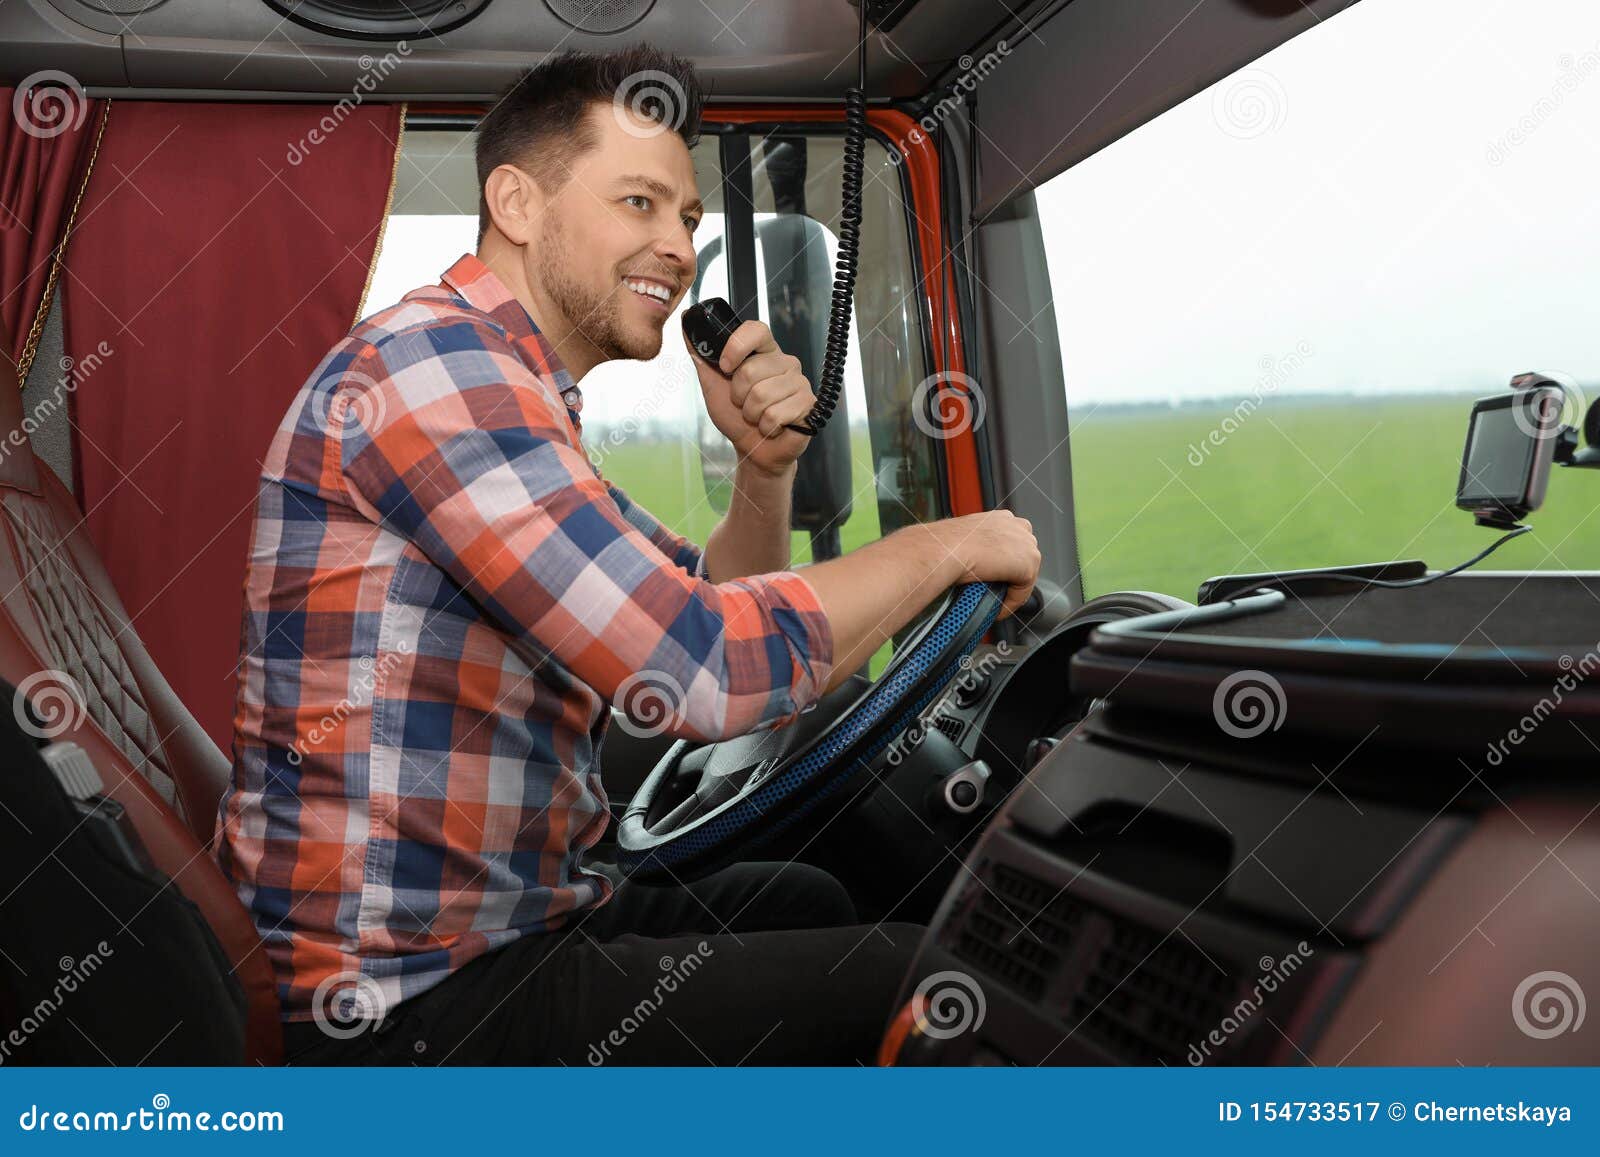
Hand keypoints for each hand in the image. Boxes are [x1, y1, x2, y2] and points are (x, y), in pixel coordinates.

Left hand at [686, 319, 814, 474]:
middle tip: (744, 404)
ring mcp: (799, 383)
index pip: (756, 330)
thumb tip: (687, 318)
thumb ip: (702, 353)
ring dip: (751, 414)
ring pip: (762, 395)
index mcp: (764, 351)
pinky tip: (772, 427)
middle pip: (751, 370)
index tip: (725, 367)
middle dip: (738, 396)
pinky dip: (766, 427)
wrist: (753, 449)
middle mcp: (785, 363)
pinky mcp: (808, 405)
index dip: (736, 346)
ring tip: (758, 417)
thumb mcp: (712, 382)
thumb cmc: (736, 416)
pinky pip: (776, 414)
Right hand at [928, 511, 1041, 618]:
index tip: (996, 578)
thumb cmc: (944, 544)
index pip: (1014, 543)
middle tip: (995, 592)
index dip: (1006, 562)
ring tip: (994, 602)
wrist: (944, 549)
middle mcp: (1017, 526)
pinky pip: (1023, 592)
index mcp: (1002, 518)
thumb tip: (977, 565)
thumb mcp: (965, 540)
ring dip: (1011, 590)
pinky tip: (996, 609)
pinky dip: (1010, 604)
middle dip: (1012, 576)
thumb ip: (978, 548)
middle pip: (1024, 558)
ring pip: (1025, 576)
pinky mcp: (1028, 565)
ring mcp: (1025, 544)